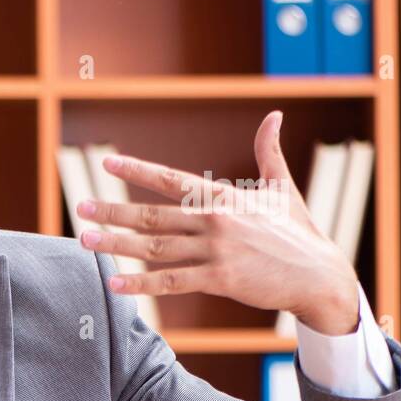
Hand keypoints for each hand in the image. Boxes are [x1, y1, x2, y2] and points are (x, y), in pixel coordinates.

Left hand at [74, 111, 359, 334]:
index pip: (171, 180)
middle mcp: (215, 221)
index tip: (108, 164)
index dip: (137, 171)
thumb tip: (275, 116)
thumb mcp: (283, 188)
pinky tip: (114, 283)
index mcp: (223, 198)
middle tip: (80, 208)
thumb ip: (268, 153)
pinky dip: (140, 283)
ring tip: (84, 241)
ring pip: (154, 247)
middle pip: (152, 214)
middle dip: (112, 211)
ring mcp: (216, 251)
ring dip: (116, 245)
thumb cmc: (298, 233)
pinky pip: (171, 281)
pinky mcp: (220, 279)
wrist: (320, 276)